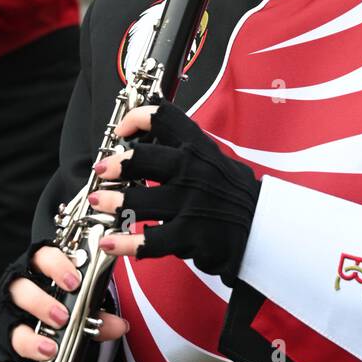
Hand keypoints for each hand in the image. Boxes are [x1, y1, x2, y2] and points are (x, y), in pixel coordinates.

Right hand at [0, 242, 127, 361]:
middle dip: (41, 304)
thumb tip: (119, 326)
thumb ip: (96, 314)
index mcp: (37, 271)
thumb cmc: (61, 302)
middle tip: (62, 318)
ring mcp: (5, 317)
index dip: (57, 267)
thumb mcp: (80, 304)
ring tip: (48, 351)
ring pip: (8, 324)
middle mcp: (17, 291)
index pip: (43, 258)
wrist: (44, 314)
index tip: (74, 282)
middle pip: (21, 291)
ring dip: (27, 339)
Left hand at [90, 98, 260, 287]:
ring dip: (111, 202)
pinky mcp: (190, 235)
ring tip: (99, 203)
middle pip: (142, 158)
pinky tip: (110, 242)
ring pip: (137, 200)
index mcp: (199, 148)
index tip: (122, 130)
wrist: (263, 231)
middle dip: (115, 164)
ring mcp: (190, 203)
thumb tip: (150, 137)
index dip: (136, 118)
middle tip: (102, 170)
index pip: (164, 118)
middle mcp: (193, 171)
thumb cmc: (234, 195)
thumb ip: (188, 148)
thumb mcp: (216, 161)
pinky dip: (124, 243)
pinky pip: (149, 241)